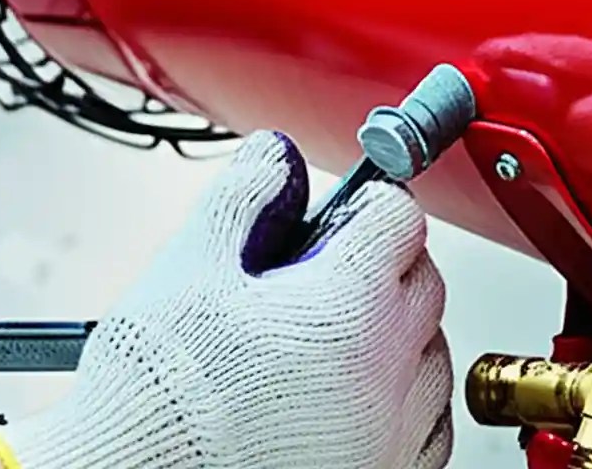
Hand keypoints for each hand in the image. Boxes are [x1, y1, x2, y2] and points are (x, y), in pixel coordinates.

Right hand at [0, 131, 451, 467]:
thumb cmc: (159, 394)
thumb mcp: (188, 269)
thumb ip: (243, 198)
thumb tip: (275, 157)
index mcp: (346, 307)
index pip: (399, 218)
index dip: (368, 204)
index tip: (346, 213)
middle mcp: (385, 372)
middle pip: (423, 282)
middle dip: (383, 265)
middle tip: (325, 274)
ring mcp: (392, 433)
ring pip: (432, 355)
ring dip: (397, 335)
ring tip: (328, 341)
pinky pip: (429, 425)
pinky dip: (403, 400)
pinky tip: (349, 395)